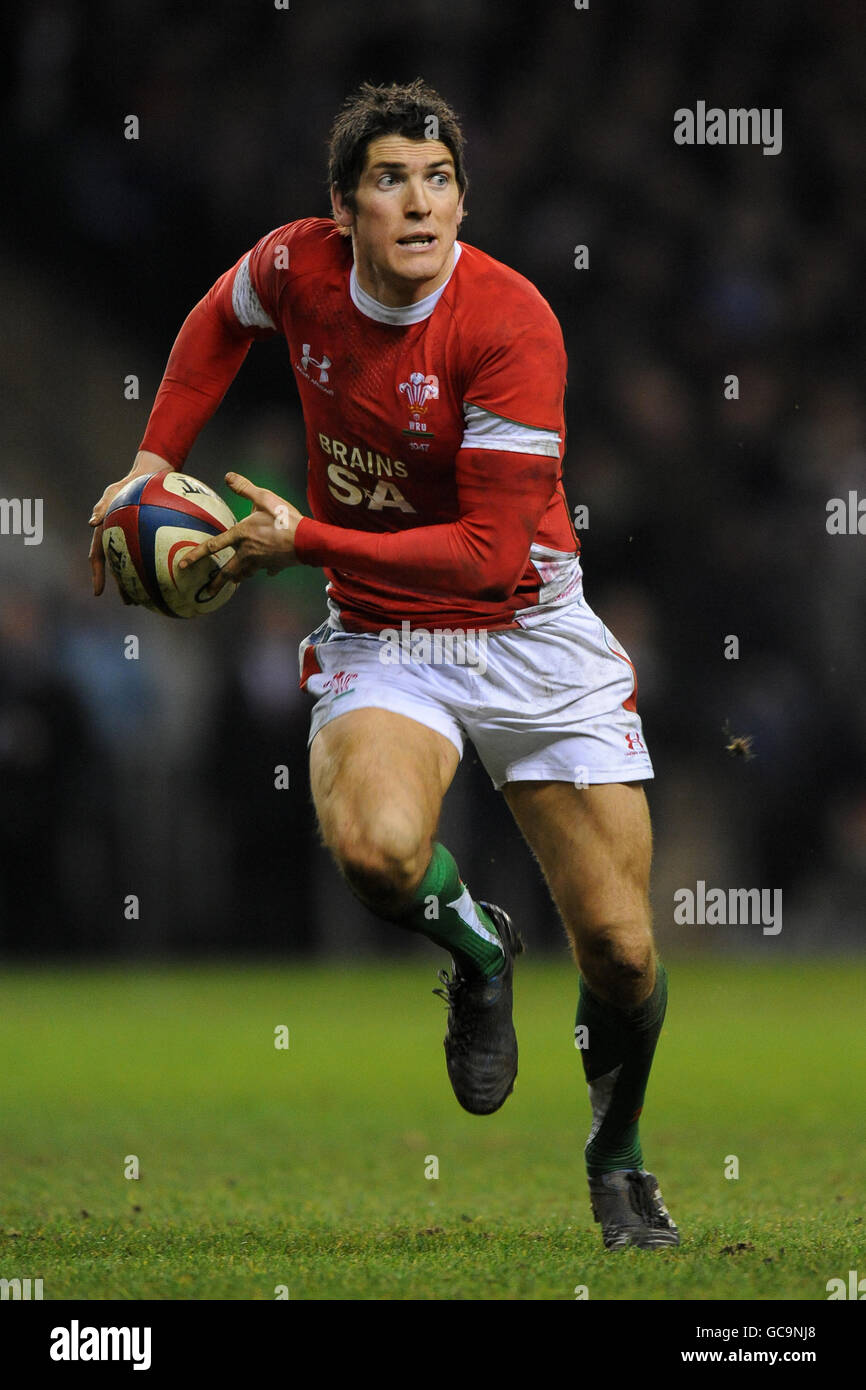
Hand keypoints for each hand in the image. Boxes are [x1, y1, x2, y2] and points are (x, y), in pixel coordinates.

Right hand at [88, 452, 167, 598]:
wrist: (150, 476)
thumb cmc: (128, 484)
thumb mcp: (113, 491)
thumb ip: (102, 506)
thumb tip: (91, 523)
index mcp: (107, 533)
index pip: (99, 558)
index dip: (98, 576)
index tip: (98, 593)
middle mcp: (121, 540)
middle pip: (121, 568)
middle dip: (123, 586)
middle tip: (130, 601)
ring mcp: (136, 539)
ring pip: (139, 564)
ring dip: (142, 581)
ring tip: (150, 597)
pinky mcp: (152, 537)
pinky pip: (159, 553)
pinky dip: (163, 564)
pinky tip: (176, 574)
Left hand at [179, 472, 304, 596]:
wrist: (307, 540)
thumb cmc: (285, 518)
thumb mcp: (264, 498)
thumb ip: (245, 488)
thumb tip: (228, 476)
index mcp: (241, 535)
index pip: (214, 545)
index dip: (196, 555)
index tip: (183, 565)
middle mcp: (248, 552)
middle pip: (228, 570)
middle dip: (217, 582)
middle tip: (208, 591)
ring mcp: (262, 561)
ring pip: (245, 573)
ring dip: (237, 577)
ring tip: (232, 581)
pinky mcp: (275, 565)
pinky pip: (266, 570)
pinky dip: (264, 570)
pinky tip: (266, 570)